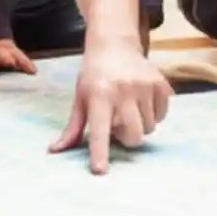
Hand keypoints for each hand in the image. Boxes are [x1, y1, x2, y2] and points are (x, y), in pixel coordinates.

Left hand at [49, 45, 172, 173]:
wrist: (115, 44)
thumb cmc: (94, 75)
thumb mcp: (80, 98)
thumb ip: (73, 127)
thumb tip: (55, 151)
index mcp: (99, 96)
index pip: (99, 130)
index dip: (100, 152)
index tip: (100, 171)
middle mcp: (123, 91)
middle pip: (133, 136)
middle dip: (126, 138)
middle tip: (118, 123)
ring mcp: (145, 87)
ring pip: (149, 128)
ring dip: (139, 125)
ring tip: (129, 108)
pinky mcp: (161, 84)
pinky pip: (161, 116)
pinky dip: (153, 114)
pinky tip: (141, 101)